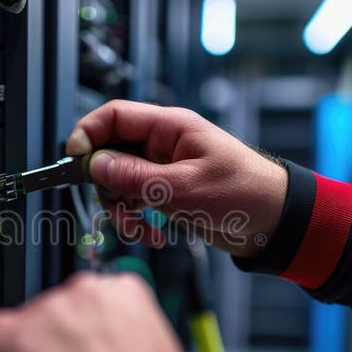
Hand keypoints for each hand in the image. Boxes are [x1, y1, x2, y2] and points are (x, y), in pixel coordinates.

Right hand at [67, 100, 286, 257]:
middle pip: (110, 153)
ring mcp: (163, 169)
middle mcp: (163, 144)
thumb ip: (135, 176)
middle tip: (115, 208)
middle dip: (106, 185)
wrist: (275, 224)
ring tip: (140, 229)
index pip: (113, 116)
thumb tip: (94, 165)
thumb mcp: (183, 187)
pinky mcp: (167, 192)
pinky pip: (135, 202)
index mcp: (169, 127)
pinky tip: (154, 234)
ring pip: (119, 182)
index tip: (76, 162)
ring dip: (122, 210)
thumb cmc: (244, 194)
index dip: (88, 135)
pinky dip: (137, 221)